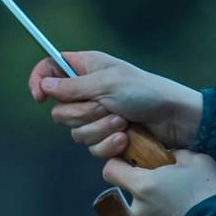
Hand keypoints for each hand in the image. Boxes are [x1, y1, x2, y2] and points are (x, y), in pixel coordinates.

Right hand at [27, 50, 201, 157]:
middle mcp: (89, 91)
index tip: (38, 96)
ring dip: (100, 129)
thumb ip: (72, 86)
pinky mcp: (108, 138)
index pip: (50, 68)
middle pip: (60, 109)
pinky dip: (109, 144)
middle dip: (83, 113)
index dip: (39, 80)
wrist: (176, 120)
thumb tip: (45, 84)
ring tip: (122, 122)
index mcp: (87, 68)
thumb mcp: (108, 84)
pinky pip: (92, 148)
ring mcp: (98, 116)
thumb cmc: (147, 92)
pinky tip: (126, 138)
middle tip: (106, 107)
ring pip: (76, 132)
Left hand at [103, 150, 215, 215]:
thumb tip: (168, 156)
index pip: (111, 170)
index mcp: (143, 184)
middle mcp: (139, 209)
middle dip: (149, 190)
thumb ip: (174, 155)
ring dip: (157, 211)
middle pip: (134, 194)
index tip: (129, 164)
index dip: (118, 164)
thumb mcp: (195, 159)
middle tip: (174, 189)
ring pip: (144, 215)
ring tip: (181, 209)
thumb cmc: (209, 191)